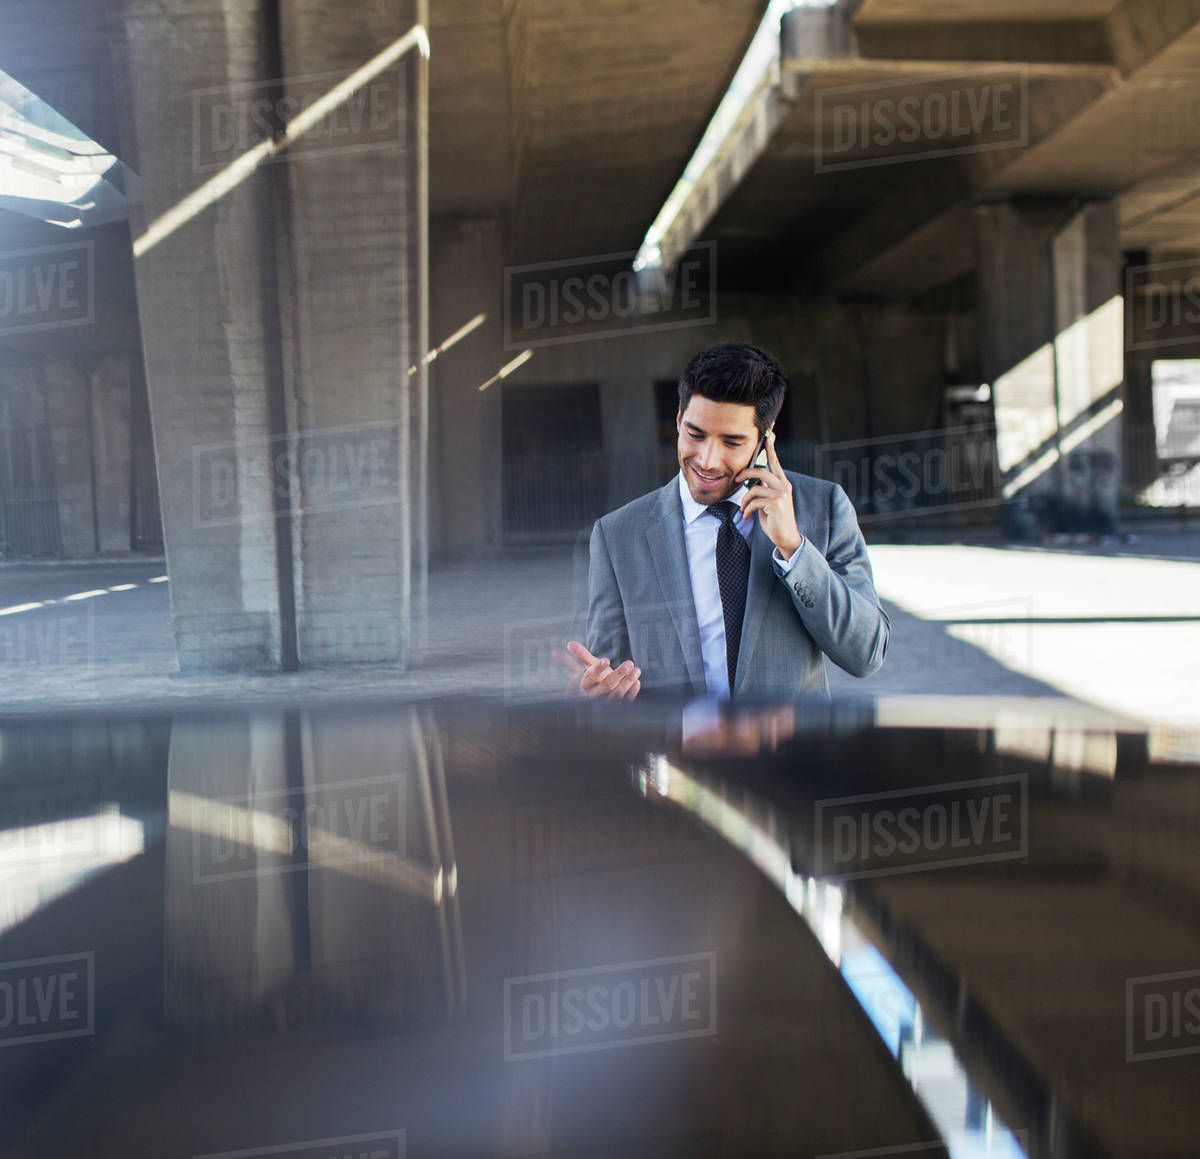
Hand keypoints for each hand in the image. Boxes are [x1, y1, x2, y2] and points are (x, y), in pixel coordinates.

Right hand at [553, 640, 640, 700]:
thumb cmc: (595, 676)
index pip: (590, 676)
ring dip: (628, 681)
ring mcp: (608, 701)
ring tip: (636, 669)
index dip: (598, 669)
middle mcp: (595, 694)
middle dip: (619, 674)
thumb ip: (580, 654)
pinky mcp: (619, 705)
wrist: (602, 693)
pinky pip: (626, 700)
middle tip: (629, 662)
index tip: (606, 660)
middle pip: (606, 685)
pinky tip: (637, 681)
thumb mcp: (587, 665)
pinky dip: (632, 692)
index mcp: (586, 684)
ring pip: (618, 693)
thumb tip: (570, 643)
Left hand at [736, 429, 801, 558]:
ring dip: (745, 499)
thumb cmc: (775, 518)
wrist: (786, 536)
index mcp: (782, 482)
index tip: (768, 435)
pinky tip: (746, 515)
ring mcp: (780, 494)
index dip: (770, 449)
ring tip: (743, 508)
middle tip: (736, 480)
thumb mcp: (769, 501)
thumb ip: (764, 489)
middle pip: (760, 471)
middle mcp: (783, 485)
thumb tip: (753, 482)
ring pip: (754, 487)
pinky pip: (754, 501)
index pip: (775, 462)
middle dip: (745, 473)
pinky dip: (747, 509)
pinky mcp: (776, 504)